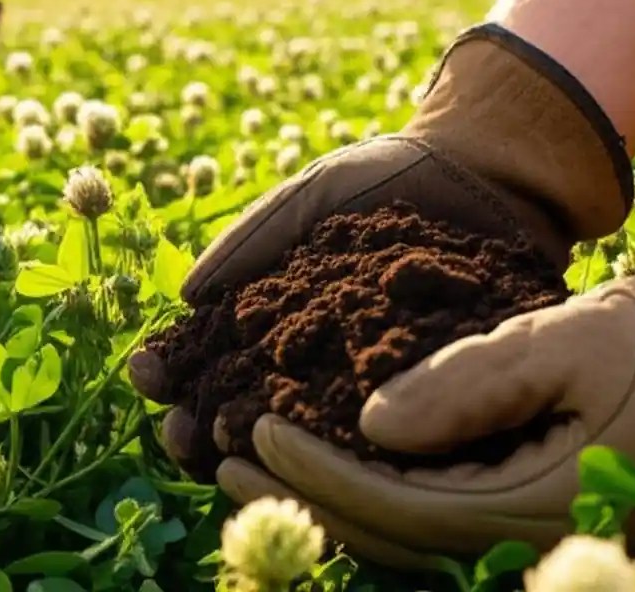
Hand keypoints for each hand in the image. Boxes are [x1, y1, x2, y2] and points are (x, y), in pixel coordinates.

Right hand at [128, 24, 632, 470]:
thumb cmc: (389, 177)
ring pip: (307, 438)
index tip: (148, 374)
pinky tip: (323, 463)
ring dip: (261, 454)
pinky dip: (352, 451)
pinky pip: (388, 432)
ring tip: (231, 457)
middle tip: (179, 435)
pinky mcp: (430, 400)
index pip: (211, 359)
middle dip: (203, 427)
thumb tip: (185, 293)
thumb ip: (252, 238)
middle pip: (246, 411)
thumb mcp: (313, 194)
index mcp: (279, 320)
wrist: (487, 171)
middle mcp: (317, 365)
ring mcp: (372, 390)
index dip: (174, 371)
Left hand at [216, 170, 634, 561]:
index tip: (249, 435)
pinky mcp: (524, 506)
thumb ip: (472, 384)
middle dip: (300, 501)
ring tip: (249, 466)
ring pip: (403, 535)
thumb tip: (370, 422)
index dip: (314, 475)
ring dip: (324, 502)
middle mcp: (525, 538)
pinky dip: (369, 492)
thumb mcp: (571, 343)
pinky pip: (431, 515)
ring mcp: (527, 531)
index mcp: (536, 509)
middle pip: (386, 536)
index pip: (395, 506)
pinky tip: (326, 460)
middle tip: (222, 462)